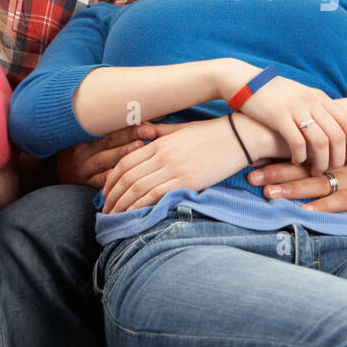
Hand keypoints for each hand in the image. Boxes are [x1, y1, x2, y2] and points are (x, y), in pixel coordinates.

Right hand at [55, 123, 157, 188]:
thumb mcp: (92, 135)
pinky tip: (127, 176)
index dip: (127, 119)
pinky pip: (100, 180)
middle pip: (108, 139)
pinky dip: (113, 178)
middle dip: (130, 134)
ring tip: (140, 147)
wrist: (58, 171)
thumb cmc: (84, 150)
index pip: (108, 123)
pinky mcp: (85, 182)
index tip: (145, 116)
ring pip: (105, 159)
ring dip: (123, 153)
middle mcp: (85, 148)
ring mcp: (84, 166)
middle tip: (150, 131)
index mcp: (88, 132)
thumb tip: (154, 112)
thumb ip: (116, 126)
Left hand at [101, 117, 247, 213]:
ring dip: (123, 205)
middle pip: (128, 178)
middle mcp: (163, 154)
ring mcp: (175, 168)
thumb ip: (161, 132)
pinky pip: (157, 195)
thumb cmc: (212, 133)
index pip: (125, 163)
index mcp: (160, 142)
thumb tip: (144, 133)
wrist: (240, 136)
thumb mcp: (182, 129)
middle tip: (105, 210)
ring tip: (115, 217)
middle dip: (112, 196)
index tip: (105, 193)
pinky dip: (141, 206)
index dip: (111, 180)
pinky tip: (134, 215)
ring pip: (138, 188)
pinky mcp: (188, 181)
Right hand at [235, 72, 346, 174]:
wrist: (245, 81)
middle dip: (339, 158)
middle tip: (333, 170)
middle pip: (338, 135)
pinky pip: (297, 143)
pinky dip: (300, 157)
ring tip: (315, 170)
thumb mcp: (301, 96)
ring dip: (321, 161)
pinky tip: (296, 161)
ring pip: (320, 142)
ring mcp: (296, 108)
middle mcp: (312, 101)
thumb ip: (317, 109)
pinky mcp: (278, 116)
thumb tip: (334, 130)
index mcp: (320, 97)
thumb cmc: (274, 94)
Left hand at [247, 161, 346, 214]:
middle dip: (274, 173)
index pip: (298, 155)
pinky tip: (306, 211)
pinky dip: (322, 206)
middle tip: (251, 176)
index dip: (275, 157)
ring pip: (315, 184)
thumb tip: (294, 165)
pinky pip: (339, 202)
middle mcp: (335, 167)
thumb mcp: (346, 164)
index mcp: (330, 158)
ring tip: (269, 193)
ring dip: (291, 189)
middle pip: (300, 169)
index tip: (251, 159)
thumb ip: (322, 163)